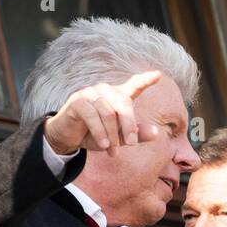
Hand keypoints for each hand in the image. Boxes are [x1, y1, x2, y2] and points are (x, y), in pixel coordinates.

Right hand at [42, 70, 162, 154]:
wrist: (68, 138)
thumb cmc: (95, 135)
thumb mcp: (118, 138)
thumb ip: (136, 135)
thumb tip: (156, 132)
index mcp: (118, 96)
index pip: (134, 85)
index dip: (146, 80)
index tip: (159, 75)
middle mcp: (105, 90)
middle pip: (124, 104)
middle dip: (129, 126)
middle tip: (132, 143)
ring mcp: (90, 93)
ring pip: (109, 113)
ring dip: (112, 135)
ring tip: (113, 151)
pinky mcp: (77, 100)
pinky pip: (93, 116)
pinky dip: (100, 133)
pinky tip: (104, 145)